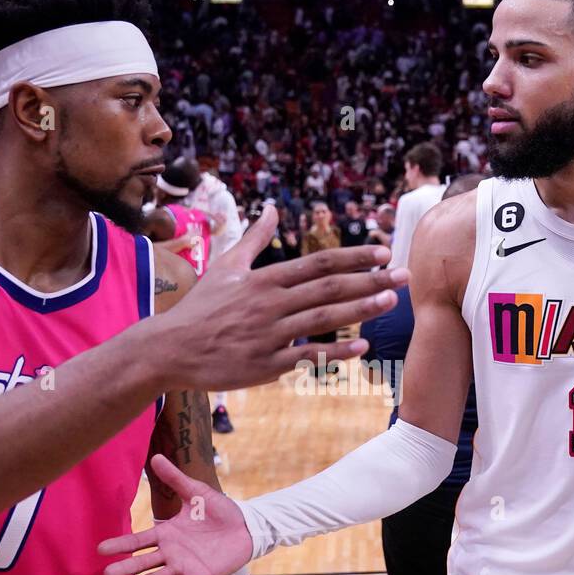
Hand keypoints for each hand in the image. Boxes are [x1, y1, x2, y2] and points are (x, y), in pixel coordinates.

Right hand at [99, 454, 252, 574]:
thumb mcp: (196, 492)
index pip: (139, 541)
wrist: (246, 526)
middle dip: (126, 568)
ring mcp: (184, 566)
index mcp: (167, 533)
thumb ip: (176, 479)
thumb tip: (156, 456)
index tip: (101, 549)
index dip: (121, 545)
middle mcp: (171, 552)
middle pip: (143, 562)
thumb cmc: (219, 510)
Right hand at [157, 206, 407, 391]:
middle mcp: (270, 305)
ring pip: (323, 320)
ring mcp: (269, 336)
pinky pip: (307, 357)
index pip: (317, 263)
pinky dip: (335, 352)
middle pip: (328, 289)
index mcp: (263, 280)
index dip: (352, 256)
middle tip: (403, 274)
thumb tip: (274, 208)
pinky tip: (362, 346)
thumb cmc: (201, 307)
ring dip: (360, 310)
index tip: (382, 252)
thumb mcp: (226, 266)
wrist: (170, 349)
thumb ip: (255, 237)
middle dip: (369, 280)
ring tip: (390, 301)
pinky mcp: (266, 366)